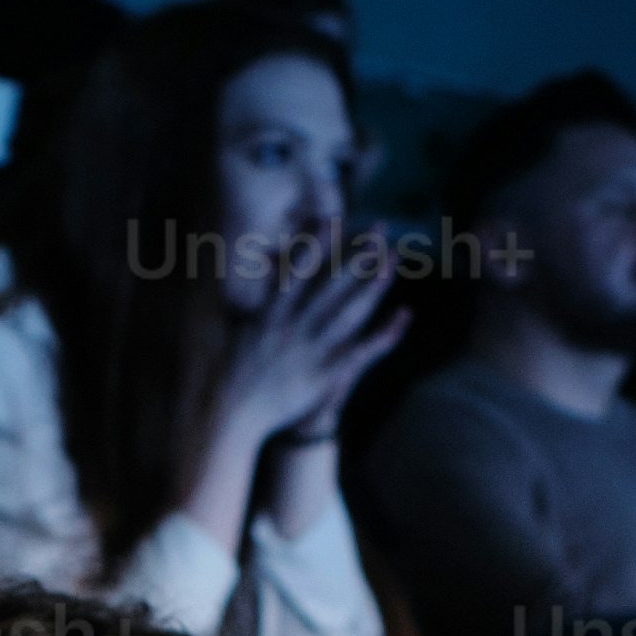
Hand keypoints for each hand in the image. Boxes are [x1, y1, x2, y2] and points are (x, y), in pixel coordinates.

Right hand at [207, 223, 406, 448]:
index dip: (319, 244)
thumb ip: (243, 301)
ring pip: (351, 312)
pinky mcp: (326, 375)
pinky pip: (363, 351)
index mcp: (271, 313)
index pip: (299, 270)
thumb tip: (237, 273)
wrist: (232, 415)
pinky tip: (405, 315)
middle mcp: (294, 327)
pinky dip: (386, 334)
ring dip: (374, 285)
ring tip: (394, 260)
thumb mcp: (234, 329)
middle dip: (357, 255)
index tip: (336, 220)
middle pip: (332, 284)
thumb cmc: (231, 372)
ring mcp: (311, 350)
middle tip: (380, 228)